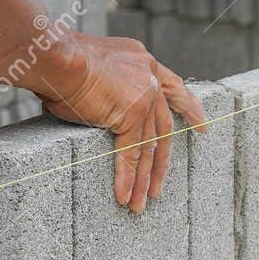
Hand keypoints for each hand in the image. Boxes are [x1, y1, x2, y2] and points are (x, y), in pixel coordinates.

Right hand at [31, 32, 206, 211]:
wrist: (55, 55)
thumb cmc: (58, 59)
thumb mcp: (92, 67)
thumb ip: (102, 90)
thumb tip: (88, 110)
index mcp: (141, 62)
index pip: (174, 87)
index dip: (190, 109)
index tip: (203, 128)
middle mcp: (149, 77)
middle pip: (162, 128)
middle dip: (161, 162)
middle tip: (158, 188)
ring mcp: (144, 96)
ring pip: (147, 147)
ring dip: (142, 180)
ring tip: (138, 204)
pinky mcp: (132, 114)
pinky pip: (130, 154)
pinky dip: (126, 178)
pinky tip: (124, 197)